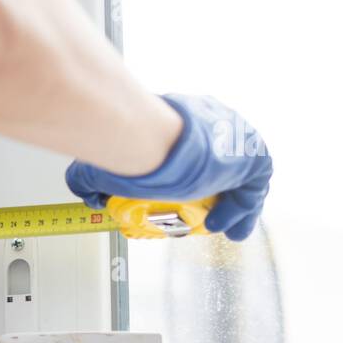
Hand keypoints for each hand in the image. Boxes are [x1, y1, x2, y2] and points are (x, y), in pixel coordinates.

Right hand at [65, 94, 272, 240]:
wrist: (149, 139)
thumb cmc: (127, 144)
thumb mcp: (106, 164)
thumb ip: (96, 178)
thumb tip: (88, 192)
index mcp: (187, 116)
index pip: (199, 149)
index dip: (196, 177)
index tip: (187, 199)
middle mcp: (216, 122)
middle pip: (226, 163)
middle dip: (219, 192)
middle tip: (207, 216)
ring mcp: (237, 138)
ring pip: (243, 177)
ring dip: (232, 205)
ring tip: (217, 227)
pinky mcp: (253, 157)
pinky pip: (252, 189)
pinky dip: (239, 210)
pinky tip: (220, 224)